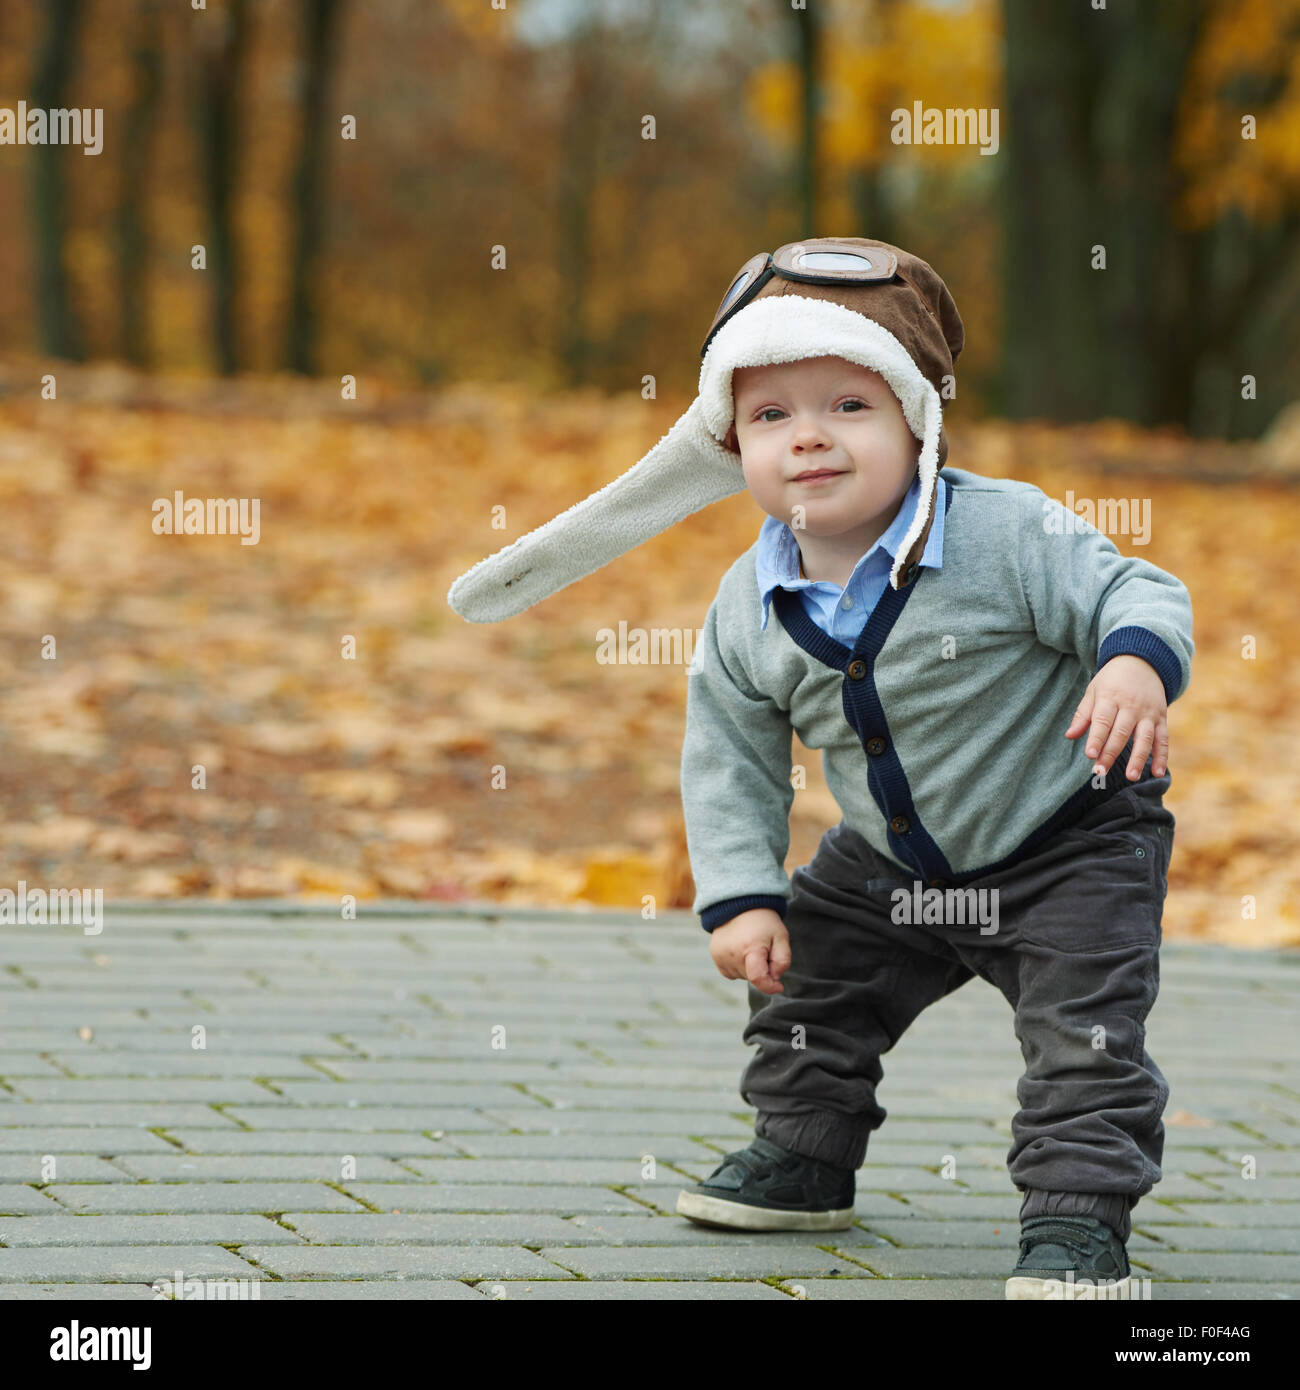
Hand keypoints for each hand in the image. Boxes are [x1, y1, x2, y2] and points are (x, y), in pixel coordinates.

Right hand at [708, 908, 789, 994]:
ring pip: (741, 976)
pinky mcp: (714, 955)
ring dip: (749, 968)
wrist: (740, 904)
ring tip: (750, 948)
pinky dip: (738, 967)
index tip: (779, 986)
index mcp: (750, 947)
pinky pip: (730, 972)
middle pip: (752, 977)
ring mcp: (720, 955)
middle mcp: (731, 953)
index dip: (769, 986)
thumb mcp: (781, 937)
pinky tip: (741, 951)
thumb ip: (783, 961)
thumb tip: (774, 978)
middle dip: (762, 970)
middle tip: (764, 950)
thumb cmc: (764, 922)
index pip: (757, 978)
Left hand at [1065, 654, 1167, 779]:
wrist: (1142, 662)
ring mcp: (1148, 713)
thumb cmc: (1111, 681)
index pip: (1103, 721)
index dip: (1096, 738)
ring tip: (1131, 777)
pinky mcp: (1161, 718)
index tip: (1090, 754)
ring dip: (1138, 759)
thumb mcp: (1093, 691)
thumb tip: (1070, 736)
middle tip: (1100, 772)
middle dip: (1110, 753)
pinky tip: (1156, 773)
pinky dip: (1162, 756)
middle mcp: (1131, 706)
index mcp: (1111, 698)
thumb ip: (1083, 714)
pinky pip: (1163, 739)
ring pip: (1145, 738)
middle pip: (1121, 733)